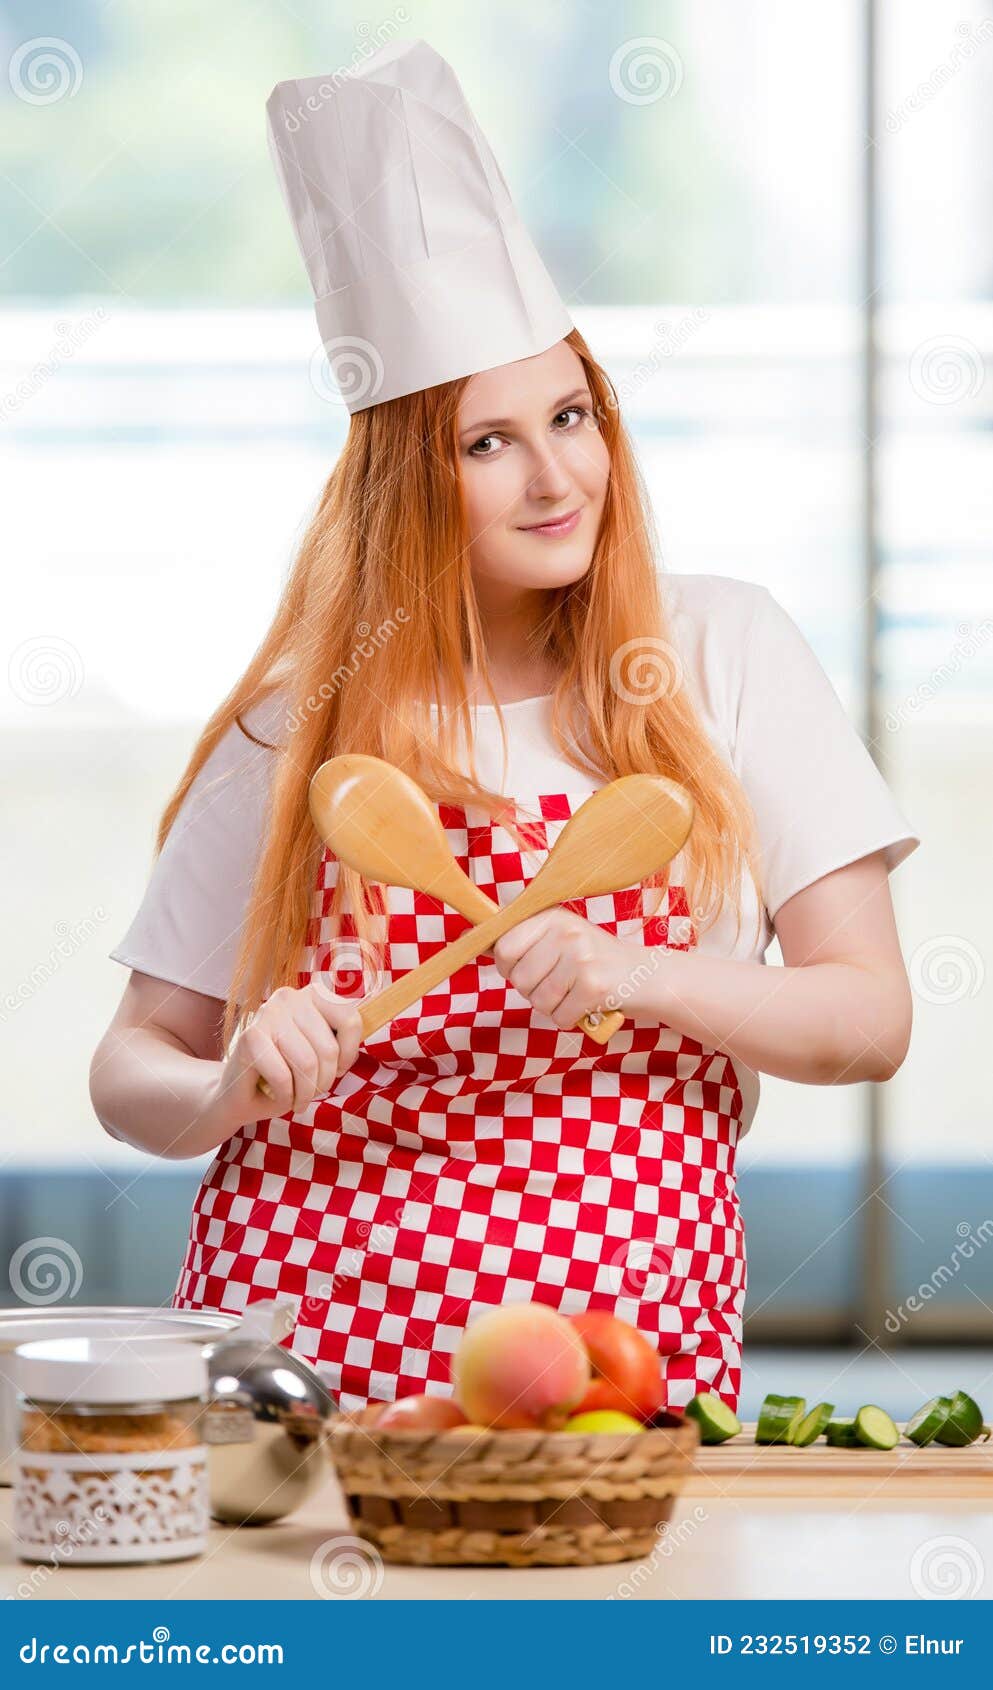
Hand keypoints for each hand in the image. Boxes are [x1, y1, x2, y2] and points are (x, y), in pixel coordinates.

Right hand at [205, 980, 363, 1127]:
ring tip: (297, 1098)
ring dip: (305, 1092)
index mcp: (312, 996)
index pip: (351, 1019)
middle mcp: (288, 997)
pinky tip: (277, 1095)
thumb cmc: (284, 1075)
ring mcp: (266, 1014)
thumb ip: (341, 1039)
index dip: (349, 1055)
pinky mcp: (249, 1038)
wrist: (237, 1096)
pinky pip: (284, 1076)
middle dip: (324, 1081)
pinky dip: (285, 1096)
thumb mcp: (319, 1054)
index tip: (337, 1071)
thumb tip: (381, 1017)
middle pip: (329, 1048)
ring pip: (307, 1064)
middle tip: (311, 1092)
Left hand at [491, 908, 655, 1028]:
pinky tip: (585, 1005)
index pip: (503, 948)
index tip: (529, 968)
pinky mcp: (595, 986)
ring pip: (538, 1000)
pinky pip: (559, 1016)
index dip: (509, 967)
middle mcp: (566, 932)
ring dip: (552, 1007)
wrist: (645, 977)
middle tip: (558, 983)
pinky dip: (569, 1018)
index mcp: (552, 916)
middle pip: (519, 979)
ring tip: (572, 993)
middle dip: (533, 991)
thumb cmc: (593, 959)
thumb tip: (469, 936)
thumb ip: (519, 938)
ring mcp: (582, 958)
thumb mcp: (558, 937)